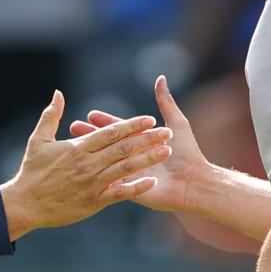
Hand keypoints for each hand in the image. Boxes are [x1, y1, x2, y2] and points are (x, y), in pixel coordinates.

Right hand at [0, 90, 171, 240]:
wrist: (25, 204)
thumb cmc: (31, 171)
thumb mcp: (37, 140)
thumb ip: (51, 116)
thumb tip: (58, 94)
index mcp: (78, 148)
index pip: (111, 132)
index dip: (132, 125)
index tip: (149, 119)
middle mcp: (88, 164)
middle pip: (123, 148)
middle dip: (147, 138)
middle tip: (166, 132)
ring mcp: (92, 183)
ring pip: (126, 168)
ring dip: (148, 159)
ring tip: (166, 151)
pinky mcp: (94, 202)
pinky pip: (120, 193)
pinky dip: (136, 187)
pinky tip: (153, 181)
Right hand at [71, 75, 209, 213]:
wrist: (196, 183)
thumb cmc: (188, 153)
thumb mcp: (176, 124)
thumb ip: (166, 102)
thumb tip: (161, 78)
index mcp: (140, 142)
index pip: (118, 130)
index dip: (104, 122)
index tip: (89, 114)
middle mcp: (133, 157)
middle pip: (108, 144)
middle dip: (92, 135)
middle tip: (74, 128)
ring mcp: (130, 175)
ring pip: (109, 161)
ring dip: (97, 152)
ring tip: (80, 148)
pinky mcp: (130, 193)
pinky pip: (115, 185)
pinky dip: (105, 176)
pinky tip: (91, 169)